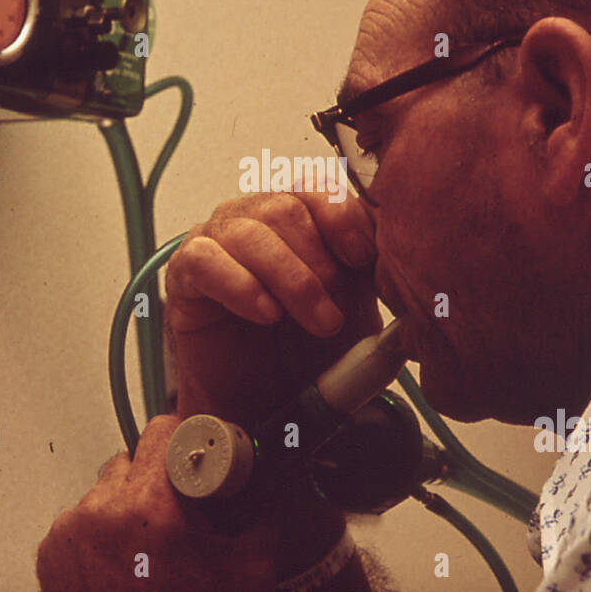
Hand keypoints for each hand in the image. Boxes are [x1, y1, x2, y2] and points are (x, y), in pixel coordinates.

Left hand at [36, 415, 280, 591]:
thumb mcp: (246, 576)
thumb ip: (265, 524)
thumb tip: (274, 495)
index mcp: (150, 505)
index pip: (162, 430)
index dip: (183, 441)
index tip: (193, 457)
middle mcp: (102, 509)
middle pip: (131, 459)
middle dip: (155, 479)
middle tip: (175, 511)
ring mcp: (71, 530)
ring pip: (104, 490)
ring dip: (125, 506)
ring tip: (145, 544)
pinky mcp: (51, 551)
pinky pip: (79, 520)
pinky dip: (98, 534)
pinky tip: (120, 560)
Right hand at [164, 187, 380, 430]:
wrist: (266, 406)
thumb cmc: (309, 352)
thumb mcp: (357, 308)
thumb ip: (376, 273)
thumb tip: (405, 251)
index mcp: (301, 216)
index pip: (317, 185)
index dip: (343, 216)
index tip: (365, 259)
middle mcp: (256, 218)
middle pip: (285, 206)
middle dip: (320, 263)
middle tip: (335, 315)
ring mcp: (217, 241)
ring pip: (250, 231)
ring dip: (291, 279)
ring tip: (316, 323)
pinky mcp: (185, 274)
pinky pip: (205, 259)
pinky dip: (240, 285)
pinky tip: (265, 314)